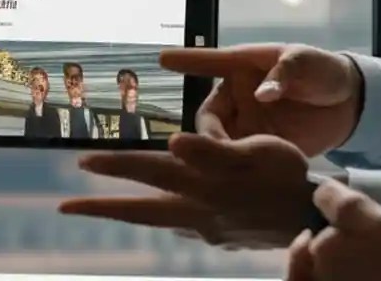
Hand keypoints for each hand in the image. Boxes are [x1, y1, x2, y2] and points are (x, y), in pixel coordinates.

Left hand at [60, 133, 318, 248]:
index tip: (82, 162)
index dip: (114, 165)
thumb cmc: (288, 175)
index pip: (148, 170)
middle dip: (101, 209)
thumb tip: (174, 143)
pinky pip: (183, 227)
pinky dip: (164, 220)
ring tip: (107, 209)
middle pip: (139, 210)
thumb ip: (213, 150)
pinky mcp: (220, 238)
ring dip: (128, 214)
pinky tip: (166, 215)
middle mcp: (197, 211)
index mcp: (202, 184)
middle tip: (65, 208)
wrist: (315, 218)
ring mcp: (207, 230)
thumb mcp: (257, 152)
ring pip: (158, 221)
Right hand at [160, 45, 363, 155]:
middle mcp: (237, 96)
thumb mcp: (306, 62)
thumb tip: (263, 94)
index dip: (186, 61)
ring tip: (224, 170)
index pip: (209, 61)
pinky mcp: (259, 147)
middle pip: (207, 117)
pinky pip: (238, 160)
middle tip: (216, 149)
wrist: (351, 105)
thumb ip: (284, 74)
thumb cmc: (323, 70)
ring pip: (218, 143)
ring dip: (218, 156)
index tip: (163, 59)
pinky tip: (238, 182)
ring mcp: (246, 123)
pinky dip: (235, 170)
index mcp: (243, 67)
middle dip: (207, 135)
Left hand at [286, 180, 380, 280]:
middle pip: (324, 238)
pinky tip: (303, 263)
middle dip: (336, 249)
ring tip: (329, 271)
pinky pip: (299, 280)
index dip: (334, 202)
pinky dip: (298, 273)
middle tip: (356, 263)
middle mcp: (345, 243)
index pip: (336, 200)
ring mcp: (328, 271)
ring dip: (319, 267)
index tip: (334, 203)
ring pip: (310, 259)